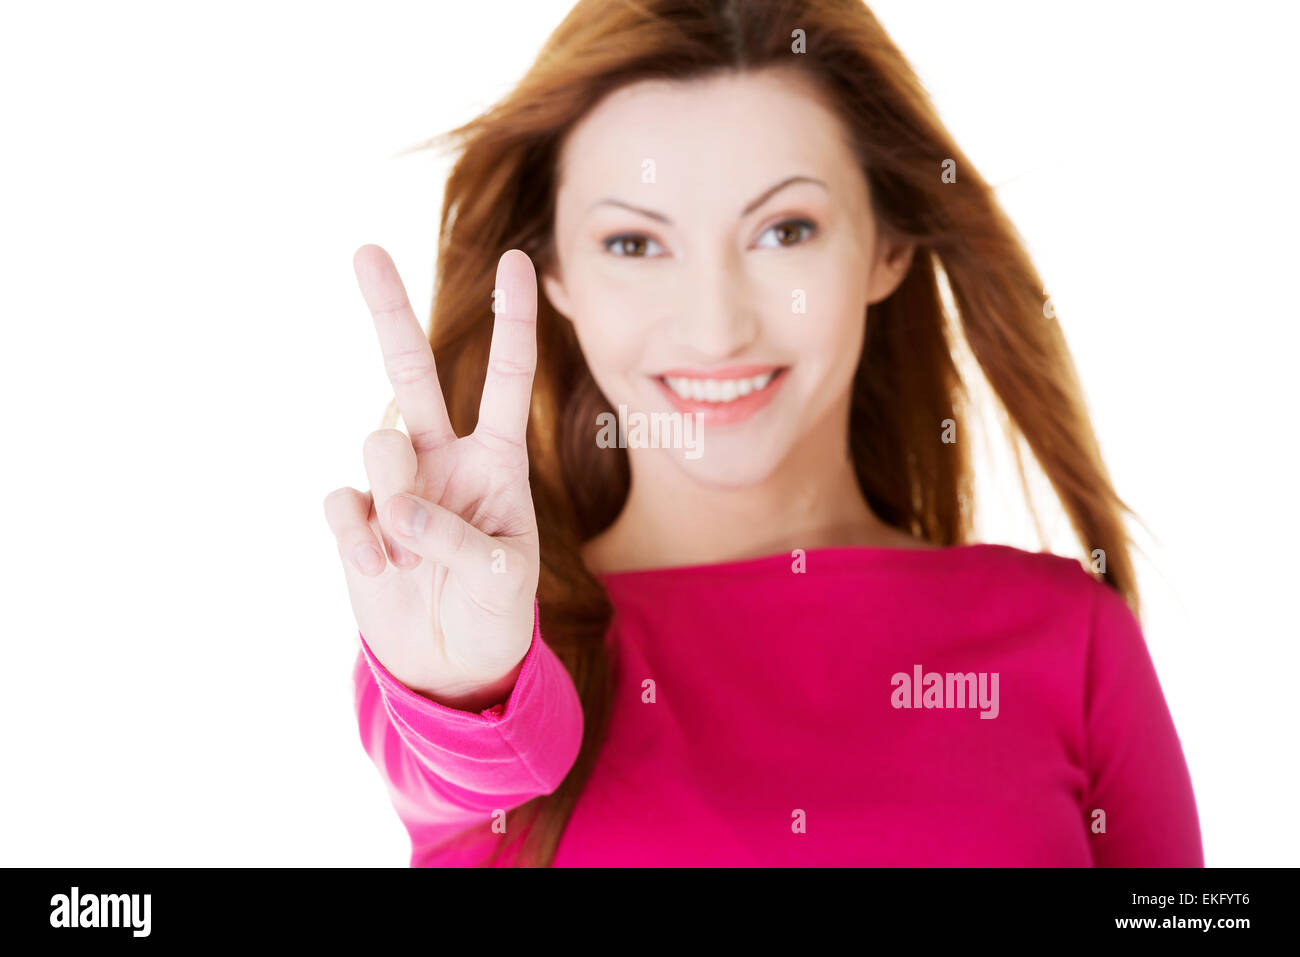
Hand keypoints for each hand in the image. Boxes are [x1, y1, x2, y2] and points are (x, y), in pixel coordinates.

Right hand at [324, 244, 540, 710]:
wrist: (449, 664)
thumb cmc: (493, 612)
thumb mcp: (500, 579)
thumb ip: (455, 539)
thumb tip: (394, 509)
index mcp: (496, 460)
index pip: (506, 379)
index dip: (512, 321)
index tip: (517, 260)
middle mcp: (442, 458)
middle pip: (411, 372)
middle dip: (389, 312)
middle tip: (365, 250)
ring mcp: (395, 485)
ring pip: (379, 444)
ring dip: (397, 498)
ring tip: (411, 556)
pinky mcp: (358, 519)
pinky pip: (344, 503)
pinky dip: (361, 539)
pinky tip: (380, 572)